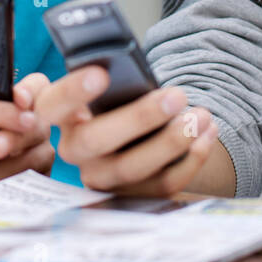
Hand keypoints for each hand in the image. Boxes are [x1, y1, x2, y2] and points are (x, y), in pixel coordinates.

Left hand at [0, 72, 54, 194]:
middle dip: (12, 137)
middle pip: (36, 126)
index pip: (37, 87)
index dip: (30, 92)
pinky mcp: (38, 180)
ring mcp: (43, 151)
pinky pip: (22, 185)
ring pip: (29, 160)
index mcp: (29, 97)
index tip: (18, 99)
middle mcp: (41, 122)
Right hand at [34, 65, 218, 196]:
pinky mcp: (130, 195)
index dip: (73, 91)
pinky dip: (190, 160)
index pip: (53, 104)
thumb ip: (111, 76)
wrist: (133, 135)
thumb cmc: (118, 99)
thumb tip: (128, 66)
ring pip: (132, 168)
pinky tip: (208, 134)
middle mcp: (73, 149)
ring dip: (173, 142)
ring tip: (202, 116)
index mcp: (60, 114)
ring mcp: (99, 177)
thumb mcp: (107, 84)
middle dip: (140, 118)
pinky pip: (161, 184)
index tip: (102, 75)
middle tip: (176, 96)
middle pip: (97, 140)